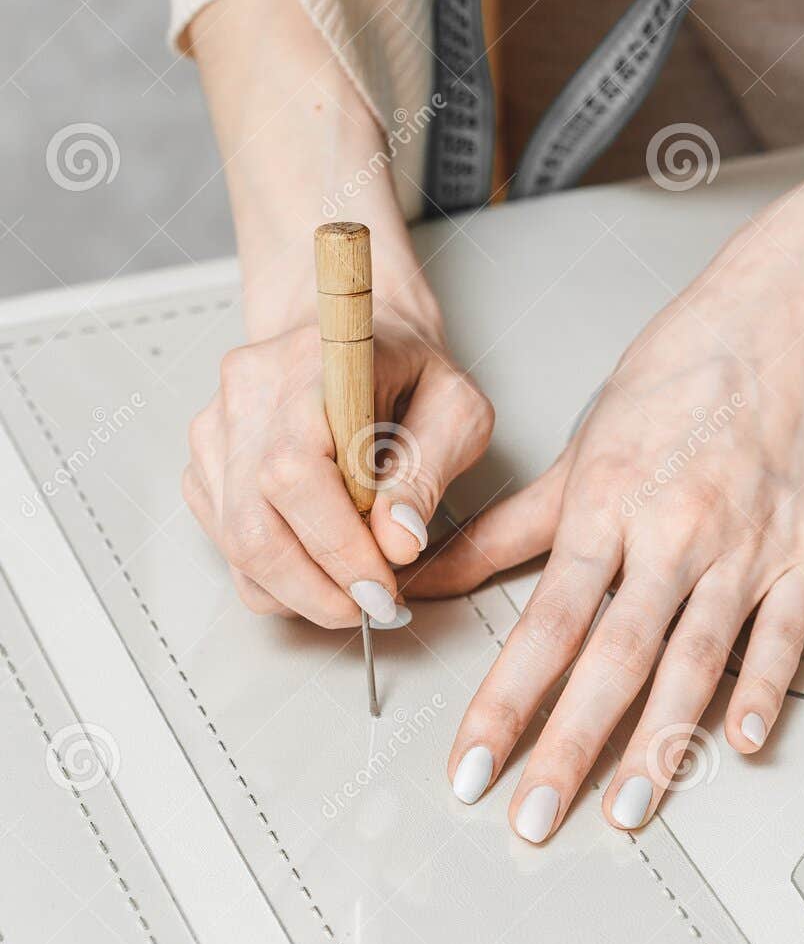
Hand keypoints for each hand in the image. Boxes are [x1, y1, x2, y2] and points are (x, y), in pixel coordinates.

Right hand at [184, 298, 493, 626]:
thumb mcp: (455, 409)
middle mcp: (248, 393)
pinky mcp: (207, 462)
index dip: (335, 545)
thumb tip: (397, 541)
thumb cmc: (407, 369)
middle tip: (373, 608)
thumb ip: (428, 472)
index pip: (295, 474)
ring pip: (236, 544)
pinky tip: (321, 568)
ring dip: (299, 590)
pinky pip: (227, 543)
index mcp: (310, 366)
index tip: (382, 586)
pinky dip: (276, 576)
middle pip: (252, 524)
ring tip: (355, 590)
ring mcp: (216, 428)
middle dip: (317, 588)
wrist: (354, 336)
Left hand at [409, 227, 803, 839]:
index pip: (545, 621)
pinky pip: (782, 639)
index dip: (505, 700)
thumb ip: (506, 528)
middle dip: (569, 745)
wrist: (780, 330)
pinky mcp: (803, 560)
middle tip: (533, 817)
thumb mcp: (581, 449)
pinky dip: (763, 692)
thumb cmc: (676, 380)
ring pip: (696, 662)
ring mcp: (745, 550)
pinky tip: (739, 744)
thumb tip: (431, 576)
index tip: (473, 762)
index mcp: (608, 504)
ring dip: (659, 743)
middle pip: (614, 657)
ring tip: (625, 808)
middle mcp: (674, 533)